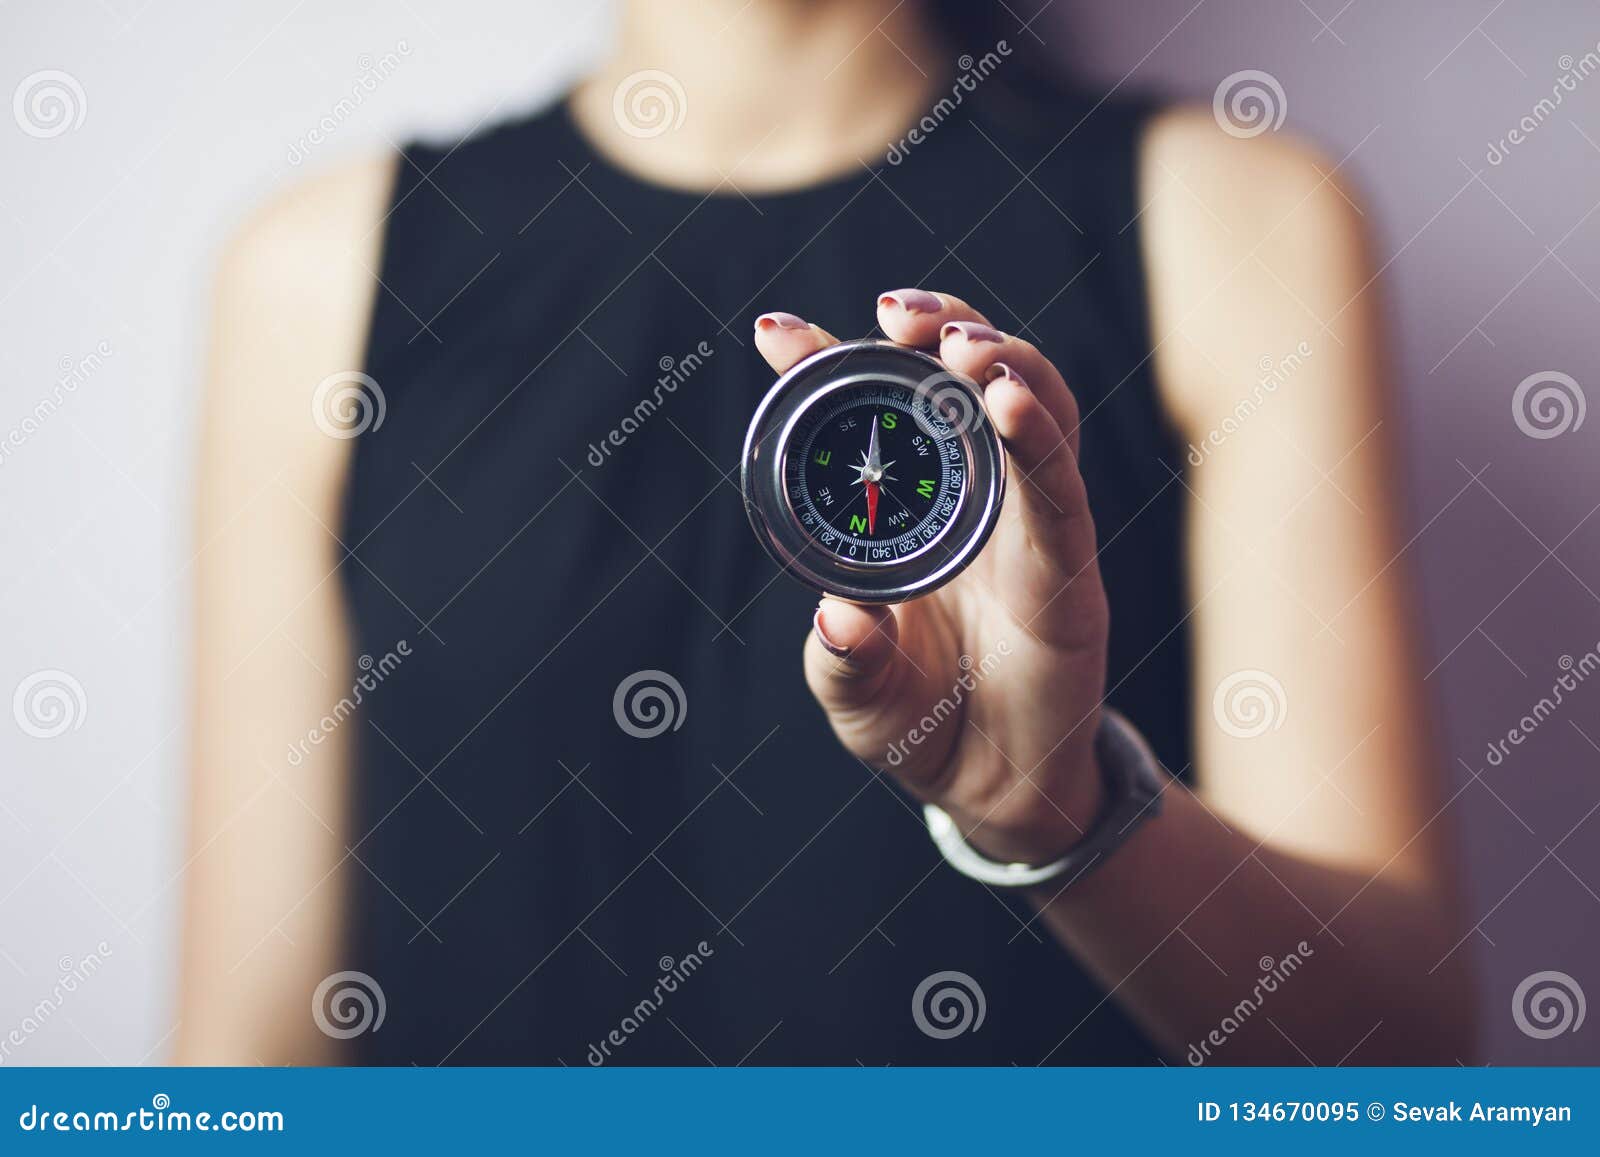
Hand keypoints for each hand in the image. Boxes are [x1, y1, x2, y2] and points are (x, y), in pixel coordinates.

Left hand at [754, 293, 1110, 863]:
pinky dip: (1037, 438)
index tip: (777, 330)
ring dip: (999, 363)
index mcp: (915, 510)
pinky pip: (1058, 491)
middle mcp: (977, 502)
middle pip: (969, 384)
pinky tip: (1006, 399)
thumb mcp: (856, 690)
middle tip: (894, 314)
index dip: (833, 364)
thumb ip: (842, 657)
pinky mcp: (1069, 569)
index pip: (878, 417)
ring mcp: (1029, 529)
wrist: (994, 792)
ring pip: (1032, 412)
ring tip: (958, 343)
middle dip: (938, 330)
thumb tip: (837, 617)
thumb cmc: (920, 725)